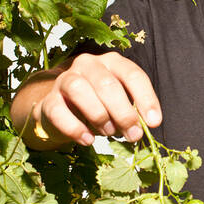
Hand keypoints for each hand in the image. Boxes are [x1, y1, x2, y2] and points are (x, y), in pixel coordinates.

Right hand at [36, 52, 160, 147]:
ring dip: (98, 115)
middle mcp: (88, 64)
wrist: (63, 111)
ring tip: (108, 132)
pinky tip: (88, 140)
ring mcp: (65, 79)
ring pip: (80, 90)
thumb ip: (132, 111)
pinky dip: (75, 128)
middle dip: (123, 112)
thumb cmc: (98, 105)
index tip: (154, 122)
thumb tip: (143, 128)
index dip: (146, 99)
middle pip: (107, 84)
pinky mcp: (49, 99)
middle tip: (133, 135)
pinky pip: (59, 111)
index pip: (132, 75)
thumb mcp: (119, 105)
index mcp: (112, 62)